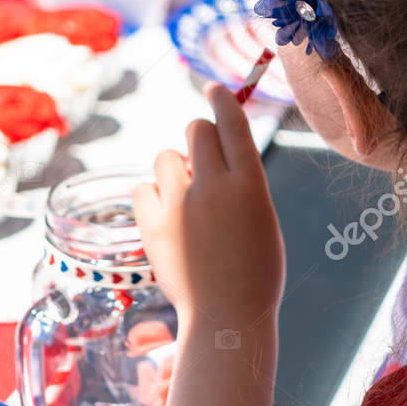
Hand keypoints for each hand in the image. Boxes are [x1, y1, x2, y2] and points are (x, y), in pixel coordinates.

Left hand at [132, 84, 284, 327]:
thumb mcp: (262, 220)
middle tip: (202, 165)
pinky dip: (153, 197)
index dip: (222, 100)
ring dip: (175, 169)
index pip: (232, 123)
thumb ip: (240, 184)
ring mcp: (180, 205)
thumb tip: (211, 157)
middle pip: (197, 131)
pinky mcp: (153, 224)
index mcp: (250, 185)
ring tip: (186, 201)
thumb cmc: (254, 273)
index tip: (213, 89)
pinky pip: (144, 188)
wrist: (227, 316)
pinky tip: (166, 218)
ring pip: (167, 157)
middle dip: (199, 139)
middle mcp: (214, 187)